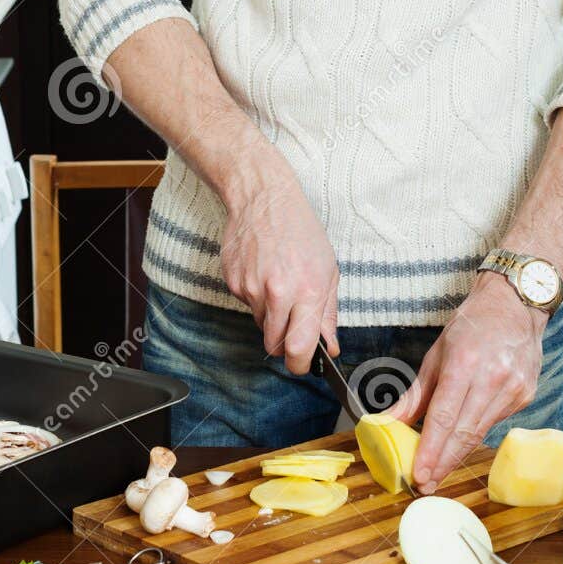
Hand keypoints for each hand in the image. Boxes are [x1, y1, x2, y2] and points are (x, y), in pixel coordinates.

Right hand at [220, 172, 338, 374]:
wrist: (264, 199)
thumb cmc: (301, 231)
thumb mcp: (328, 270)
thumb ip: (328, 313)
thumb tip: (330, 347)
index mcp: (306, 291)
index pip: (299, 348)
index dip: (300, 364)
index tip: (303, 364)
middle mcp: (277, 293)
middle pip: (275, 345)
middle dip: (284, 342)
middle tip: (293, 323)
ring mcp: (251, 288)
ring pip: (261, 324)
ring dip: (271, 316)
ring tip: (279, 284)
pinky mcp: (233, 282)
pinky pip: (247, 304)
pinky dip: (256, 297)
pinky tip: (263, 272)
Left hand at [385, 272, 546, 490]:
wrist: (514, 306)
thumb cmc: (471, 326)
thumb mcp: (437, 353)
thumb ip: (416, 394)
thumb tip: (390, 421)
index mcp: (464, 363)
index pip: (444, 416)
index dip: (431, 449)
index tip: (419, 473)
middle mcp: (492, 378)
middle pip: (464, 433)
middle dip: (442, 462)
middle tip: (425, 484)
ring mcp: (512, 389)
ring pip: (480, 433)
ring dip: (457, 456)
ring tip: (438, 472)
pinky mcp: (525, 396)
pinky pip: (494, 423)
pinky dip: (476, 436)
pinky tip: (462, 444)